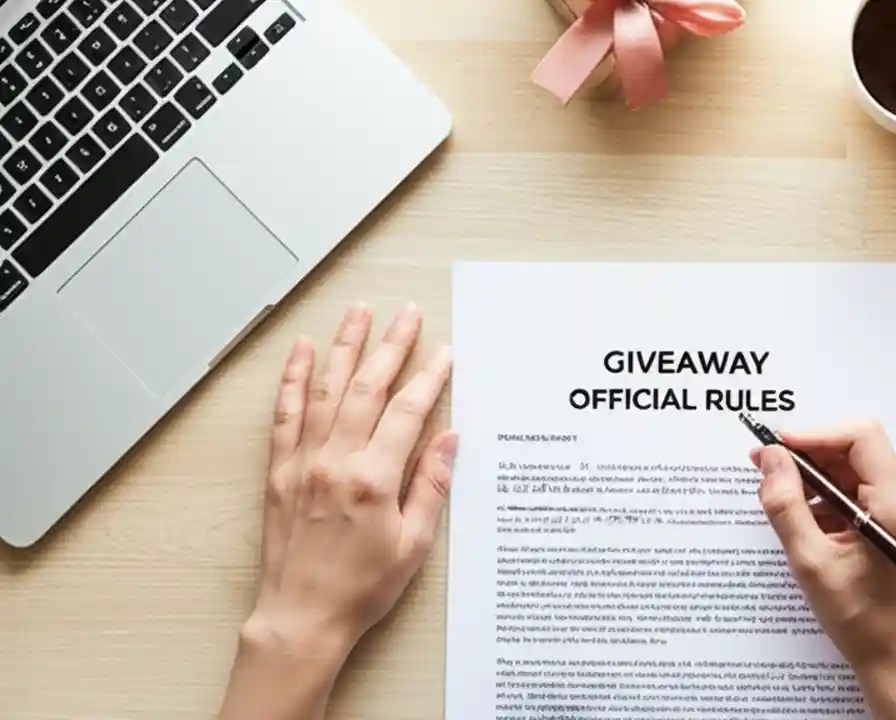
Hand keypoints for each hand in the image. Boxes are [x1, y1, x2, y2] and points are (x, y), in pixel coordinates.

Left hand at [220, 303, 454, 719]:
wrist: (301, 617)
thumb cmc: (360, 588)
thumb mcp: (414, 544)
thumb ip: (431, 486)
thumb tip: (449, 438)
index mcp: (373, 479)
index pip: (408, 412)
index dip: (429, 377)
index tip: (444, 353)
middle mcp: (335, 461)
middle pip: (367, 387)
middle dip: (391, 346)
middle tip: (408, 314)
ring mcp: (303, 462)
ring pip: (326, 389)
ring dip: (344, 347)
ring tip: (359, 313)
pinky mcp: (280, 471)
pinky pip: (286, 413)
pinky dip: (294, 379)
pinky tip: (302, 352)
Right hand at [752, 421, 895, 719]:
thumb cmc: (863, 622)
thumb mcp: (811, 562)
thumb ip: (786, 504)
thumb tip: (770, 459)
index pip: (859, 437)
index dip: (813, 434)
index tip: (775, 446)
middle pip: (857, 450)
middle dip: (809, 455)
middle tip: (767, 469)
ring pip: (857, 469)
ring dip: (818, 478)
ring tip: (784, 502)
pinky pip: (864, 490)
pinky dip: (832, 497)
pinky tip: (808, 520)